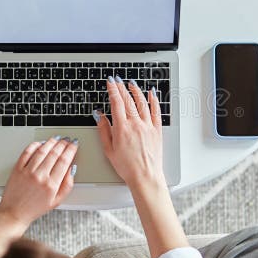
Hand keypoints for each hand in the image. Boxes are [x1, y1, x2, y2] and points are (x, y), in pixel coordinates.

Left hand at [0, 136, 77, 226]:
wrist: (15, 212)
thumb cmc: (35, 208)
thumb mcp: (57, 201)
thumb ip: (67, 185)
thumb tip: (72, 169)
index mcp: (51, 185)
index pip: (65, 161)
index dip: (71, 150)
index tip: (74, 145)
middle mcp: (40, 176)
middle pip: (55, 153)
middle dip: (63, 143)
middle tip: (67, 139)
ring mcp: (28, 171)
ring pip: (42, 150)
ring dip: (51, 142)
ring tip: (56, 139)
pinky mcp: (17, 169)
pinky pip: (27, 152)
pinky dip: (35, 145)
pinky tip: (40, 143)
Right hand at [95, 76, 164, 190]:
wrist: (145, 177)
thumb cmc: (127, 167)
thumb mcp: (108, 150)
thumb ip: (103, 130)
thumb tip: (100, 116)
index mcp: (122, 128)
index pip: (116, 103)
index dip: (112, 90)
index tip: (110, 83)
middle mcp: (135, 124)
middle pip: (128, 100)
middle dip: (121, 87)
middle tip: (117, 80)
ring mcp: (147, 126)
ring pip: (142, 102)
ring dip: (135, 90)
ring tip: (131, 83)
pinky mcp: (157, 130)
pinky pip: (156, 111)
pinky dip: (154, 100)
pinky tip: (151, 93)